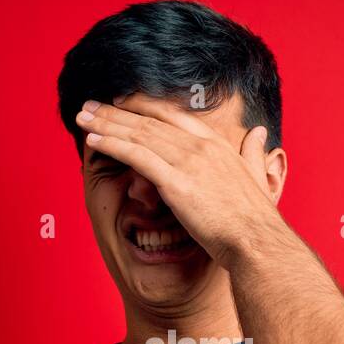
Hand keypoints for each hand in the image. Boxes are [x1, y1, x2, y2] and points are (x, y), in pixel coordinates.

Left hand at [74, 93, 285, 265]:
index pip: (173, 115)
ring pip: (138, 134)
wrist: (257, 241)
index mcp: (217, 144)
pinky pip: (136, 157)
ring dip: (106, 124)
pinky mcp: (175, 182)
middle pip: (149, 121)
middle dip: (115, 111)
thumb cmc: (257, 220)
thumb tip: (261, 133)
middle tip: (90, 105)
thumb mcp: (258, 178)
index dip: (144, 106)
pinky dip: (112, 145)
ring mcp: (187, 162)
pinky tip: (92, 140)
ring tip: (82, 117)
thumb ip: (254, 153)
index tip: (122, 102)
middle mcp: (200, 146)